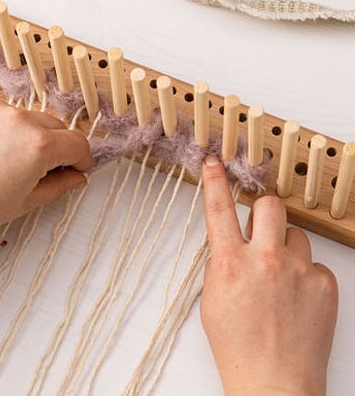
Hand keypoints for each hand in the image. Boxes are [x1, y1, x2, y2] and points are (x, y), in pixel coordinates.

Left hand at [0, 97, 91, 237]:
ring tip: (8, 160)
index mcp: (39, 145)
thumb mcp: (24, 202)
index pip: (77, 143)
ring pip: (27, 117)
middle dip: (57, 146)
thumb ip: (59, 186)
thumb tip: (76, 177)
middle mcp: (21, 119)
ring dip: (29, 134)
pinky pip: (0, 113)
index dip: (82, 158)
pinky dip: (2, 127)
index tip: (76, 168)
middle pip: (55, 126)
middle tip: (42, 169)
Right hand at [200, 155, 337, 395]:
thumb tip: (234, 242)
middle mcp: (265, 260)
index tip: (215, 162)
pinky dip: (306, 275)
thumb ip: (222, 262)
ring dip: (287, 248)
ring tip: (281, 278)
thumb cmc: (237, 345)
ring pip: (296, 235)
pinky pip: (315, 263)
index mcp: (230, 263)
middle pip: (270, 206)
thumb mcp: (212, 297)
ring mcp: (298, 271)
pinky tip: (298, 298)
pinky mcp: (324, 284)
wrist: (274, 383)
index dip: (215, 181)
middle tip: (263, 229)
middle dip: (265, 211)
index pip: (218, 209)